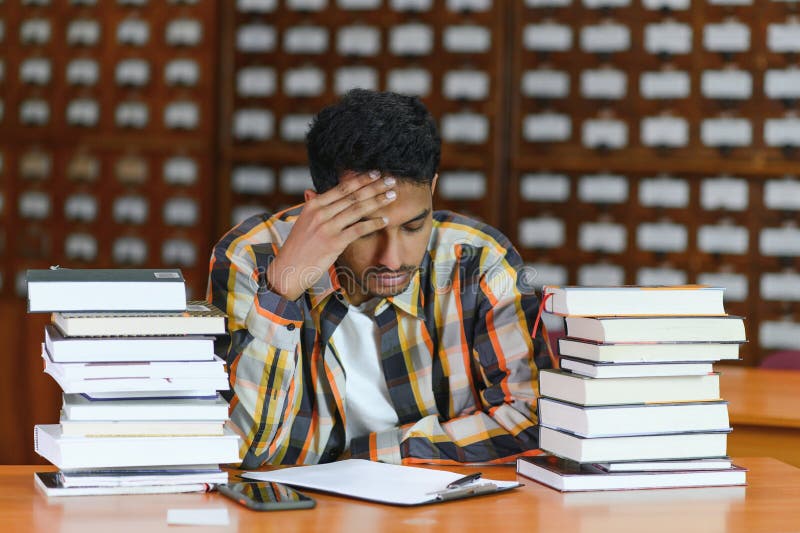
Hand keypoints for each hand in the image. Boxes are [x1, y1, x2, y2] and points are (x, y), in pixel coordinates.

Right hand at [266, 171, 395, 300]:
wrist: (288, 269)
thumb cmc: (298, 247)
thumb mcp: (303, 222)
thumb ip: (312, 207)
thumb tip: (311, 191)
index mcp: (313, 205)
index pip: (342, 188)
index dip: (361, 179)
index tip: (376, 174)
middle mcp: (320, 213)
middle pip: (353, 196)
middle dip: (375, 187)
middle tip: (391, 180)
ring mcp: (327, 228)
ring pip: (358, 209)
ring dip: (378, 201)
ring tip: (392, 196)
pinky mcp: (334, 243)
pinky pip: (358, 229)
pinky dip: (373, 223)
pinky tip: (385, 220)